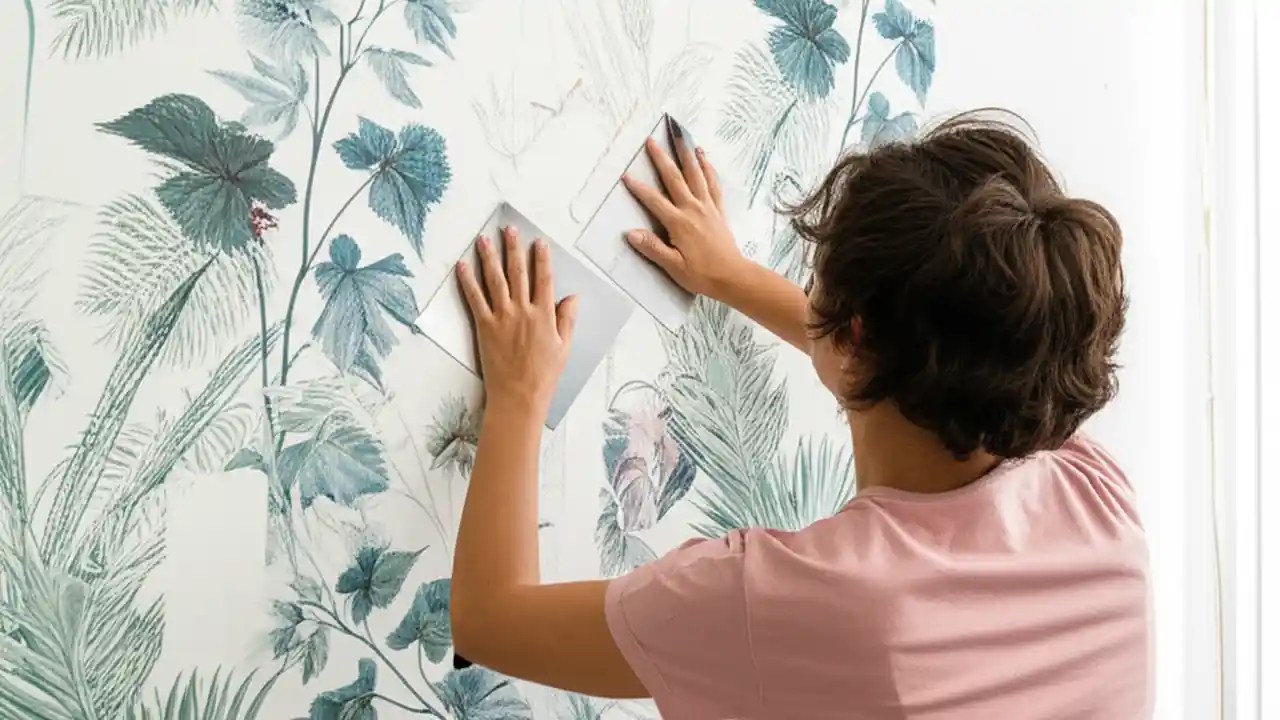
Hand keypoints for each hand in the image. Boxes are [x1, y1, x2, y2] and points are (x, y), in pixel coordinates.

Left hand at [456, 227, 577, 412]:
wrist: (519, 396)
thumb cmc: (543, 375)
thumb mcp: (563, 347)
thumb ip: (567, 320)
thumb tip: (572, 297)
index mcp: (544, 315)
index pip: (544, 279)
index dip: (541, 259)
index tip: (538, 242)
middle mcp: (523, 310)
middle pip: (518, 272)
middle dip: (513, 248)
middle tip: (509, 230)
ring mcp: (502, 317)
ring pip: (495, 279)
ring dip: (489, 256)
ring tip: (483, 239)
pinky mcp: (484, 326)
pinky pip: (475, 298)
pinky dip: (468, 281)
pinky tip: (463, 266)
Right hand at [622, 130, 745, 298]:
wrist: (733, 276)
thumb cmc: (702, 274)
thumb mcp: (673, 266)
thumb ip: (653, 248)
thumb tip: (630, 233)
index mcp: (679, 223)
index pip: (654, 201)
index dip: (639, 188)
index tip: (626, 175)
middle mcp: (693, 209)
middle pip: (674, 178)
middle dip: (662, 158)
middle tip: (651, 140)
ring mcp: (707, 207)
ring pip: (695, 174)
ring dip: (686, 154)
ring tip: (681, 136)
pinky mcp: (718, 209)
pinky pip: (713, 183)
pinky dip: (708, 168)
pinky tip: (703, 157)